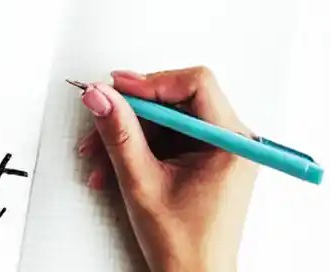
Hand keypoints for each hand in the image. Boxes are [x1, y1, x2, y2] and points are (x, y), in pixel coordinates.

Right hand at [77, 67, 255, 271]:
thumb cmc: (184, 247)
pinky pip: (166, 138)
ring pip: (164, 121)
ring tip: (98, 157)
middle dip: (131, 114)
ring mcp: (217, 151)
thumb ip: (120, 134)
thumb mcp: (143, 183)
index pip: (196, 84)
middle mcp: (230, 141)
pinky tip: (112, 167)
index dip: (152, 82)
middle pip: (175, 100)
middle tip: (100, 119)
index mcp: (231, 143)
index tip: (118, 89)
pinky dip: (137, 149)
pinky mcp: (203, 160)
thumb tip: (101, 96)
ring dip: (127, 135)